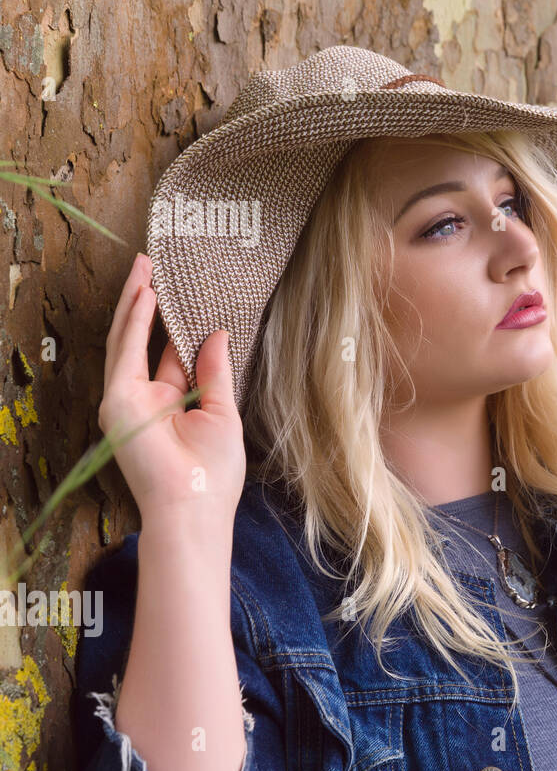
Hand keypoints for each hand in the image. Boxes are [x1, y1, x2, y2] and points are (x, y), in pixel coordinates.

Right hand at [98, 253, 245, 520]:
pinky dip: (133, 322)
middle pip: (144, 341)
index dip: (176, 324)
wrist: (194, 505)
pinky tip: (143, 294)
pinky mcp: (119, 399)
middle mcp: (147, 399)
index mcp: (174, 404)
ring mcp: (128, 399)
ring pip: (128, 340)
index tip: (184, 292)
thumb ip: (215, 372)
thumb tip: (217, 334)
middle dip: (148, 303)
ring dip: (136, 302)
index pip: (171, 355)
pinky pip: (125, 351)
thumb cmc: (215, 471)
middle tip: (154, 265)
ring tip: (145, 267)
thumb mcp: (223, 412)